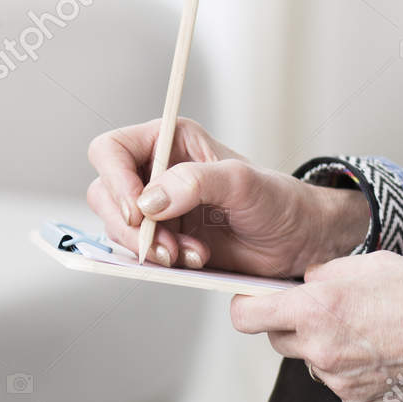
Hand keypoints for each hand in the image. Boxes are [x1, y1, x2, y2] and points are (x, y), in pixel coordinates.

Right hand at [86, 117, 370, 275]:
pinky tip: (194, 259)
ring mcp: (156, 206)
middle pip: (105, 193)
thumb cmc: (278, 200)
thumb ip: (195, 182)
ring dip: (149, 248)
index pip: (111, 150)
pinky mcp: (162, 237)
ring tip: (192, 253)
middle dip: (132, 226)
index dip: (115, 179)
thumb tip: (149, 201)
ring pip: (118, 227)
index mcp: (168, 141)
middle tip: (166, 246)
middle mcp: (155, 170)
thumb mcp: (242, 182)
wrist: (297, 240)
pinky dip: (160, 261)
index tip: (138, 211)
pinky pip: (137, 251)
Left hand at [228, 252, 402, 401]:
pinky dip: (355, 379)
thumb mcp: (362, 264)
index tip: (257, 304)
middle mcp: (318, 349)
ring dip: (327, 353)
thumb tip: (304, 284)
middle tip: (328, 316)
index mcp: (312, 309)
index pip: (246, 316)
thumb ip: (322, 276)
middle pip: (279, 341)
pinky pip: (342, 391)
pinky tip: (381, 361)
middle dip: (294, 327)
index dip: (249, 308)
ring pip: (313, 365)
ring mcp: (338, 382)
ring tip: (367, 337)